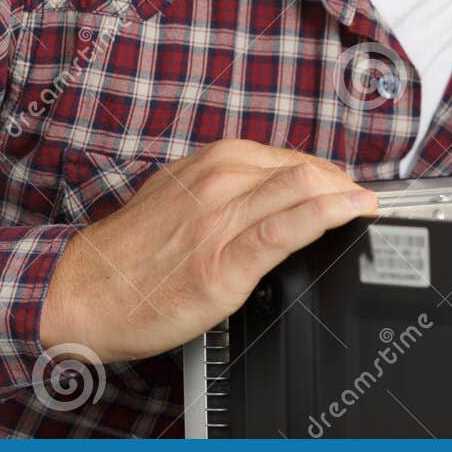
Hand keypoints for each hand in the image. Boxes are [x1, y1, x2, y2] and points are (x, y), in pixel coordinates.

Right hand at [39, 139, 375, 362]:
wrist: (82, 293)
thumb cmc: (130, 254)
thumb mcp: (180, 196)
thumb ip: (227, 188)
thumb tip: (275, 192)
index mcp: (215, 161)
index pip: (295, 159)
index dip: (333, 177)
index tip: (350, 193)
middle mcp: (222, 180)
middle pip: (309, 168)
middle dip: (347, 187)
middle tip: (366, 209)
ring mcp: (223, 218)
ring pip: (304, 187)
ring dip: (348, 198)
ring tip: (370, 212)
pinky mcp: (225, 260)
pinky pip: (288, 227)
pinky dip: (330, 215)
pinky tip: (352, 215)